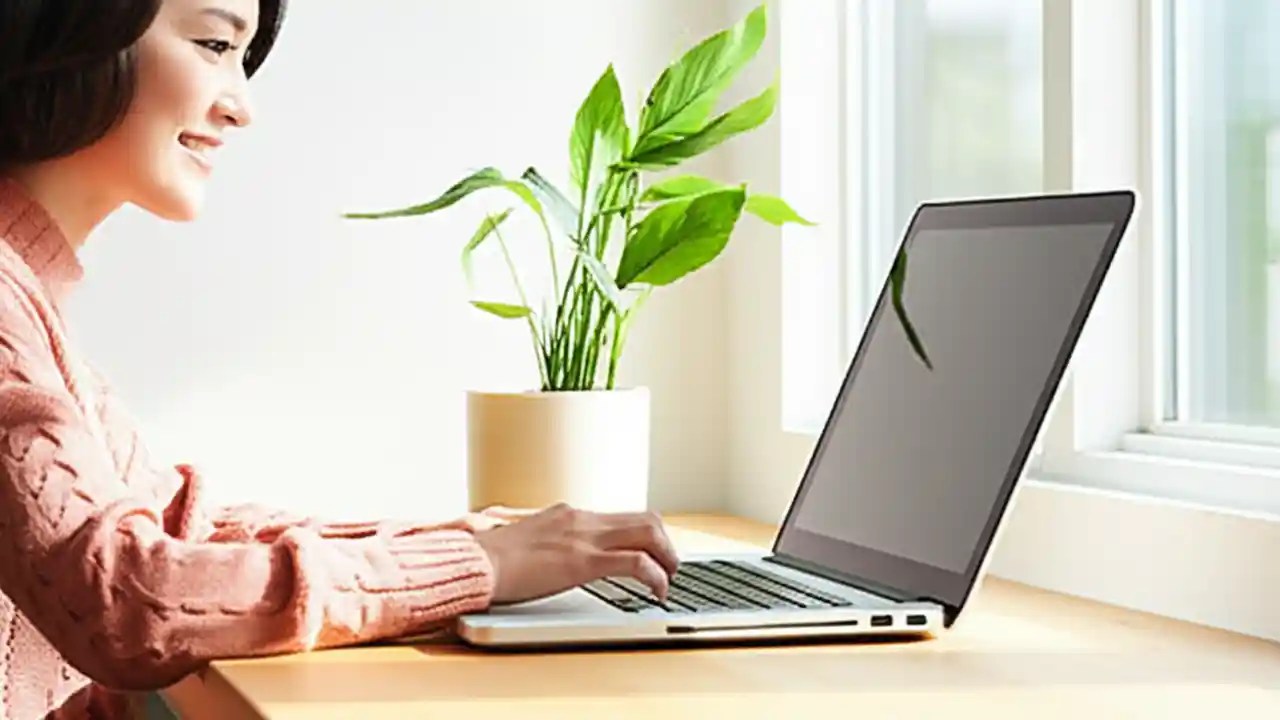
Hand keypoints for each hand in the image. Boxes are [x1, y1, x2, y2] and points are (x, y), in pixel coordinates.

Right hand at [474, 503, 678, 604]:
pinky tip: (657, 591)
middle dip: (666, 543)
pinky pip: (637, 562)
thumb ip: (550, 545)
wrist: (475, 563)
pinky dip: (656, 576)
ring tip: (668, 580)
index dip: (645, 536)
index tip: (651, 555)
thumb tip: (556, 557)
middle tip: (669, 567)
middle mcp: (581, 519)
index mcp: (568, 515)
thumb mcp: (528, 543)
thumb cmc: (492, 560)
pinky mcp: (583, 562)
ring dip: (668, 557)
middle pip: (645, 518)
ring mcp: (584, 538)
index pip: (621, 516)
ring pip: (649, 533)